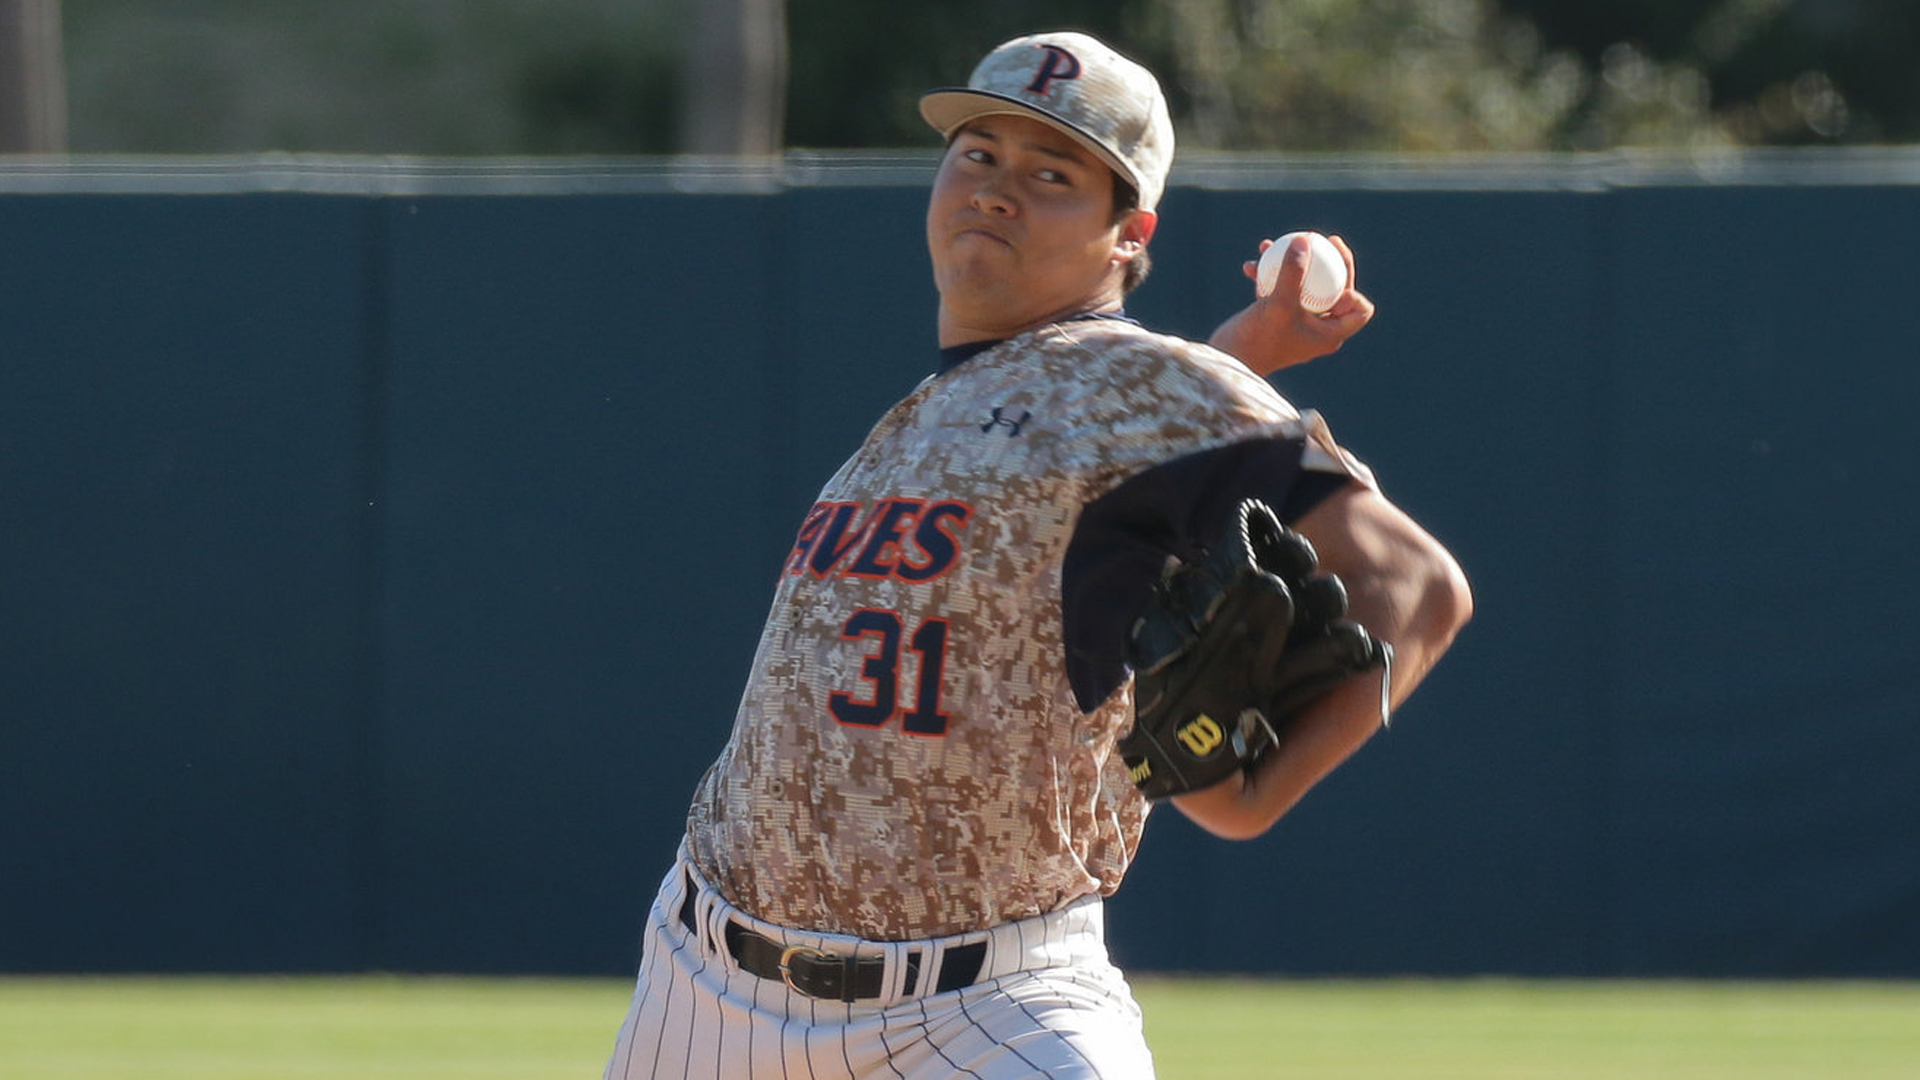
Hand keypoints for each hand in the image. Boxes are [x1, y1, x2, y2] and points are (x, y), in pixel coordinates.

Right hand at [1207, 234, 1374, 376]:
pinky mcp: (1277, 320)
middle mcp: (1318, 330)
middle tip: (1324, 239)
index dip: (1353, 287)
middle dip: (1327, 262)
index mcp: (1330, 334)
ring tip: (1272, 246)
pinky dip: (1267, 277)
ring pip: (1303, 286)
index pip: (1359, 309)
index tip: (1335, 270)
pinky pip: (1280, 291)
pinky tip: (1249, 266)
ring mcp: (1297, 324)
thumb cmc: (1258, 340)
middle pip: (1335, 290)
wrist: (1228, 362)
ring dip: (1289, 265)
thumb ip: (1292, 273)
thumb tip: (1304, 240)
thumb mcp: (1278, 305)